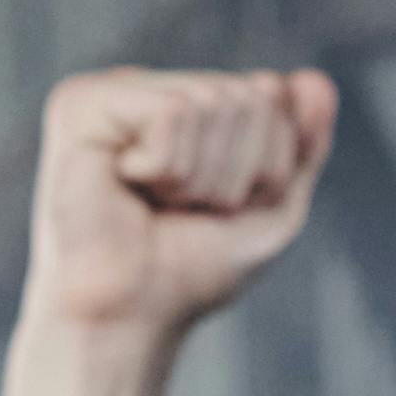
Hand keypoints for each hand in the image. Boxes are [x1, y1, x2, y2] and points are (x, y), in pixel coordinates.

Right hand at [4, 66, 338, 395]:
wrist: (128, 317)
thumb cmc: (188, 271)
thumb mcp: (272, 210)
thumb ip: (302, 144)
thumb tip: (314, 78)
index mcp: (187, 104)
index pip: (270, 94)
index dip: (268, 165)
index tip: (219, 209)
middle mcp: (150, 88)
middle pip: (248, 96)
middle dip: (237, 172)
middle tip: (184, 211)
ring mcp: (113, 90)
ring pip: (212, 102)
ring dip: (198, 178)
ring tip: (154, 203)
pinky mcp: (81, 103)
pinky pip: (172, 112)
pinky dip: (166, 169)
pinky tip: (126, 185)